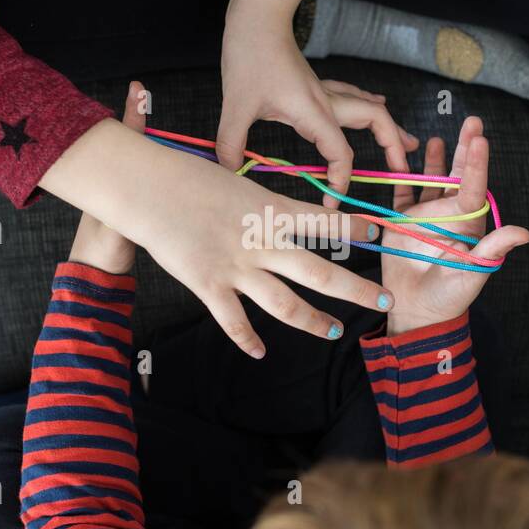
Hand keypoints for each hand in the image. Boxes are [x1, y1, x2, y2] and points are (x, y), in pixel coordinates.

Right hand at [42, 110, 395, 358]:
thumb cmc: (182, 175)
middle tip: (384, 298)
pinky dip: (248, 340)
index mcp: (270, 209)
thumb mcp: (230, 181)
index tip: (380, 234)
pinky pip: (234, 321)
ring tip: (335, 332)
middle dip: (357, 288)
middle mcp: (262, 242)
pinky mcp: (209, 285)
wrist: (145, 186)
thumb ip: (253, 200)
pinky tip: (261, 353)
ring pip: (287, 304)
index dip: (356, 229)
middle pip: (322, 272)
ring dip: (314, 321)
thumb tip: (268, 206)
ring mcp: (238, 267)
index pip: (325, 220)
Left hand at [68, 81, 147, 273]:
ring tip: (149, 115)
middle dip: (135, 119)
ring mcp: (121, 192)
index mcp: (106, 184)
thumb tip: (141, 206)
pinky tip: (167, 160)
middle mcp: (112, 183)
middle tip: (139, 92)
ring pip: (137, 159)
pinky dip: (154, 164)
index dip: (131, 116)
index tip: (136, 90)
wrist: (94, 273)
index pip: (122, 142)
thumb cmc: (100, 253)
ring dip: (146, 141)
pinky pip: (143, 177)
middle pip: (129, 144)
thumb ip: (123, 222)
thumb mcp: (113, 236)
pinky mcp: (129, 204)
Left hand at [218, 0, 416, 203]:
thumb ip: (232, 142)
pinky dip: (370, 106)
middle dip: (394, 146)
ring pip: (369, 108)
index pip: (340, 153)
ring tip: (408, 145)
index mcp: (314, 111)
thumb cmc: (250, 55)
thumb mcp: (236, 105)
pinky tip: (379, 104)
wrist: (256, 18)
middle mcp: (327, 101)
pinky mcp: (316, 83)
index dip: (340, 181)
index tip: (331, 203)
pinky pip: (353, 97)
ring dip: (389, 128)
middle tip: (402, 171)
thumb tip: (229, 172)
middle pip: (376, 121)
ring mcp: (324, 90)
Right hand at [380, 116, 528, 334]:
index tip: (479, 138)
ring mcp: (425, 217)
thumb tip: (523, 233)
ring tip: (438, 137)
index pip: (473, 187)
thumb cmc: (450, 298)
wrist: (417, 313)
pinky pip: (401, 194)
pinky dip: (400, 176)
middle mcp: (449, 215)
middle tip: (472, 121)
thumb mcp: (474, 274)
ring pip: (431, 180)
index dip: (476, 163)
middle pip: (457, 176)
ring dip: (435, 159)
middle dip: (464, 149)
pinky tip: (401, 158)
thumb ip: (493, 250)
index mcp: (469, 224)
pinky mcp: (401, 222)